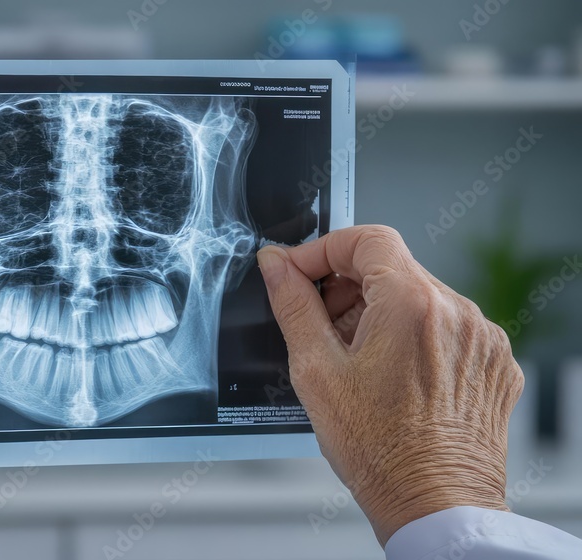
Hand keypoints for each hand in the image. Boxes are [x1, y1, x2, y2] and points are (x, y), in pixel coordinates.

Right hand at [257, 225, 523, 545]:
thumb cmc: (377, 449)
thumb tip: (276, 265)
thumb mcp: (315, 370)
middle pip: (393, 268)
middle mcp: (457, 312)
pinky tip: (392, 377)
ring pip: (420, 297)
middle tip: (323, 328)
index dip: (324, 250)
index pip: (366, 238)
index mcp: (412, 304)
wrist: (433, 504)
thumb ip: (293, 304)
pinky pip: (448, 327)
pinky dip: (415, 337)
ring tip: (358, 361)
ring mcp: (482, 337)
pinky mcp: (494, 362)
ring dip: (381, 313)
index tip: (299, 273)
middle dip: (348, 289)